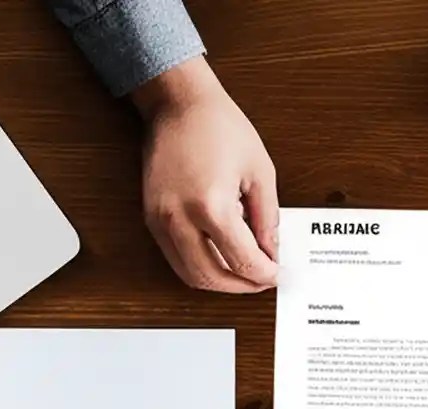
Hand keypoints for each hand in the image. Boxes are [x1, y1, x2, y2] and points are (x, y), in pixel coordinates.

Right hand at [133, 57, 277, 292]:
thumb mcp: (259, 171)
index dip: (264, 273)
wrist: (178, 104)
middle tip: (262, 279)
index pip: (242, 261)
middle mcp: (179, 218)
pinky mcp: (150, 218)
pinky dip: (199, 267)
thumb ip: (267, 219)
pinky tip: (220, 257)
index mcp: (211, 205)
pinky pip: (175, 258)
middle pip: (212, 278)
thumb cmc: (218, 126)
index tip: (277, 272)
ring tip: (243, 273)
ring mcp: (159, 220)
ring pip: (189, 275)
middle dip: (241, 285)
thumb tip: (270, 252)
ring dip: (218, 282)